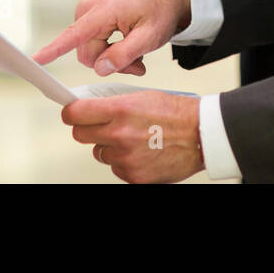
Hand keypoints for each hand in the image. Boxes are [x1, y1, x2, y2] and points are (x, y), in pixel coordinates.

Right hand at [31, 0, 191, 75]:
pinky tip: (130, 49)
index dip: (53, 50)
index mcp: (104, 11)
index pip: (74, 35)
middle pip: (88, 55)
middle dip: (111, 64)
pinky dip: (112, 52)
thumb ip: (125, 54)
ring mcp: (88, 15)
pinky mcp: (90, 20)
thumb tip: (100, 68)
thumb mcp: (150, 36)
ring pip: (91, 54)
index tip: (34, 60)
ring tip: (137, 55)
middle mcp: (89, 11)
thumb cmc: (160, 11)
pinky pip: (94, 47)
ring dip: (114, 60)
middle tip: (137, 64)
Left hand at [63, 92, 202, 182]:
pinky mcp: (133, 176)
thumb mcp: (142, 97)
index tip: (71, 113)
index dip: (71, 112)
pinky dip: (126, 162)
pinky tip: (143, 152)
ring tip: (134, 139)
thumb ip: (114, 104)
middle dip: (88, 129)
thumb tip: (92, 109)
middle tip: (102, 126)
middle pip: (81, 135)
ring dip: (110, 147)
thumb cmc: (177, 113)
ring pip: (100, 153)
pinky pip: (116, 169)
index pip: (76, 113)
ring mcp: (125, 158)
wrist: (201, 134)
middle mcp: (119, 135)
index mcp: (120, 110)